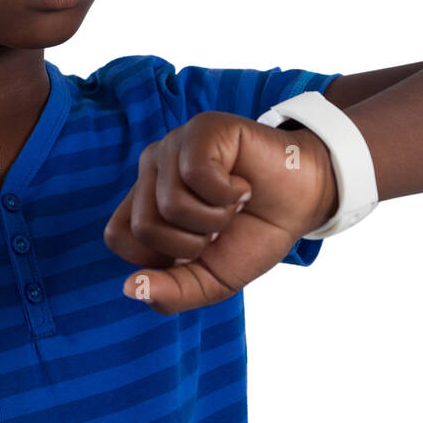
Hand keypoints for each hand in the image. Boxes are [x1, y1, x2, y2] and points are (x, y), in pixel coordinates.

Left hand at [104, 111, 337, 314]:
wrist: (304, 203)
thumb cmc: (253, 234)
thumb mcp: (212, 280)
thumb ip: (172, 293)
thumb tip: (129, 288)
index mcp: (145, 202)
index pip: (118, 236)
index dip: (160, 256)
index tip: (197, 248)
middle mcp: (151, 169)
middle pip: (144, 226)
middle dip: (193, 242)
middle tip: (221, 224)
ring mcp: (174, 145)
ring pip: (170, 203)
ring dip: (215, 218)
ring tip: (234, 203)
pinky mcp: (202, 128)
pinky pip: (196, 173)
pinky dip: (228, 192)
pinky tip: (241, 184)